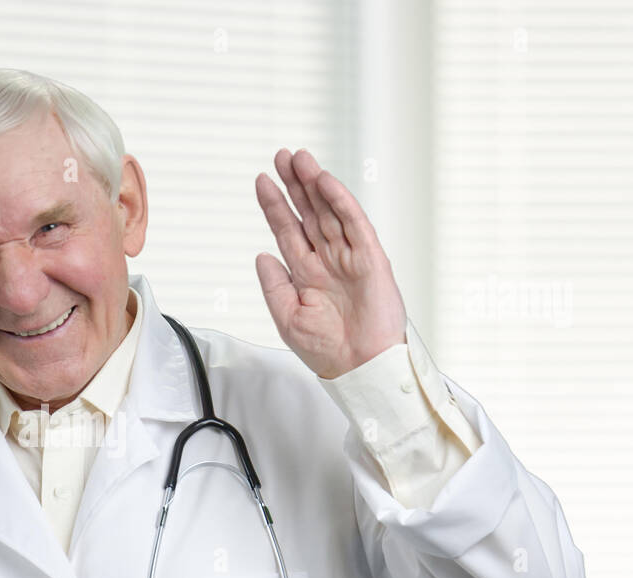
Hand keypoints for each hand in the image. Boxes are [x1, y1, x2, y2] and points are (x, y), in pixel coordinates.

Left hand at [253, 148, 406, 379]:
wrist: (359, 367)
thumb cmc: (326, 349)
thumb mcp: (287, 316)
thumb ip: (274, 284)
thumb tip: (262, 254)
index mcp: (306, 272)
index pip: (288, 230)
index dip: (275, 205)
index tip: (261, 181)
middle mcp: (327, 259)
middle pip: (309, 212)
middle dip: (295, 184)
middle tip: (281, 156)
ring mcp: (349, 256)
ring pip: (330, 211)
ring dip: (315, 184)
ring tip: (299, 159)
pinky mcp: (370, 258)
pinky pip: (354, 223)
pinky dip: (340, 202)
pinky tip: (325, 183)